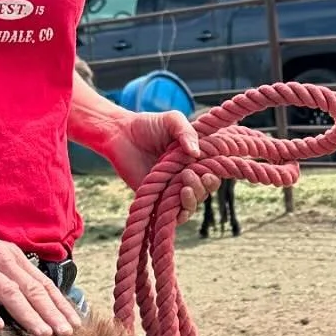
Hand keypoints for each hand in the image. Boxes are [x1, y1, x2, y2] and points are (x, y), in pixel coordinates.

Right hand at [0, 201, 79, 335]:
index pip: (42, 284)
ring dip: (28, 314)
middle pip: (32, 289)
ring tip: (43, 334)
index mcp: (10, 256)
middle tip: (67, 335)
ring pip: (9, 291)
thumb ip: (8, 276)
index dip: (60, 305)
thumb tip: (31, 301)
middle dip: (52, 313)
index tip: (76, 325)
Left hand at [102, 111, 221, 216]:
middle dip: (204, 186)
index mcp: (193, 159)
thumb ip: (187, 132)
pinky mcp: (157, 201)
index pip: (212, 172)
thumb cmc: (147, 125)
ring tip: (184, 185)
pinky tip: (179, 197)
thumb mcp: (172, 120)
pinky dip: (180, 211)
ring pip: (192, 204)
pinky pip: (174, 214)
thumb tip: (196, 154)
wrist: (120, 134)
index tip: (208, 170)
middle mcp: (185, 176)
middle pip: (205, 190)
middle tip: (189, 174)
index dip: (215, 174)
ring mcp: (171, 189)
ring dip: (193, 198)